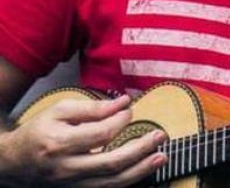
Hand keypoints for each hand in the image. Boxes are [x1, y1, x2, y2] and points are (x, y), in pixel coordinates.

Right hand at [0, 94, 164, 186]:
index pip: (100, 134)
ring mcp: (71, 183)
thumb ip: (93, 107)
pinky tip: (142, 169)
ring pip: (111, 182)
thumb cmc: (39, 131)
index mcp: (59, 143)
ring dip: (140, 170)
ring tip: (161, 156)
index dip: (121, 121)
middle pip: (110, 162)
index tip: (130, 110)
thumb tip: (124, 103)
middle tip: (160, 135)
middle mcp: (66, 168)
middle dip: (140, 149)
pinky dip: (127, 180)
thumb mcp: (60, 111)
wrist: (14, 161)